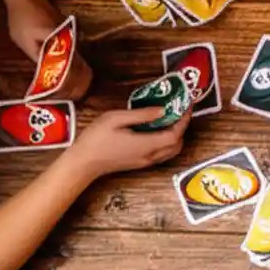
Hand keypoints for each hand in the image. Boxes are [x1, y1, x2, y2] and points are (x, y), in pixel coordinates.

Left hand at [6, 0, 92, 100]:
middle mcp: (71, 42)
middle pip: (82, 69)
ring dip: (77, 80)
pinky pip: (77, 58)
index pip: (70, 71)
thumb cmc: (23, 19)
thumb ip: (38, 58)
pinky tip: (68, 78)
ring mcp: (72, 39)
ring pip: (81, 64)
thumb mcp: (25, 42)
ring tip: (71, 93)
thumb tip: (47, 76)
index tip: (64, 97)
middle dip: (78, 87)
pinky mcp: (70, 38)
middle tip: (71, 100)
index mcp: (61, 44)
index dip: (67, 87)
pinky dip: (75, 71)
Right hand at [60, 107, 189, 179]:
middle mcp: (149, 156)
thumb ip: (141, 115)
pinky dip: (167, 142)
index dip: (184, 120)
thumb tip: (162, 110)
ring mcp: (145, 162)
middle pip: (177, 144)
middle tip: (179, 110)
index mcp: (146, 144)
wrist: (83, 163)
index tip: (186, 106)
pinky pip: (161, 154)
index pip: (175, 134)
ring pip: (171, 151)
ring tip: (170, 118)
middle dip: (182, 127)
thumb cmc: (95, 139)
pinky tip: (157, 129)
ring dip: (176, 136)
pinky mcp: (139, 163)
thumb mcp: (116, 119)